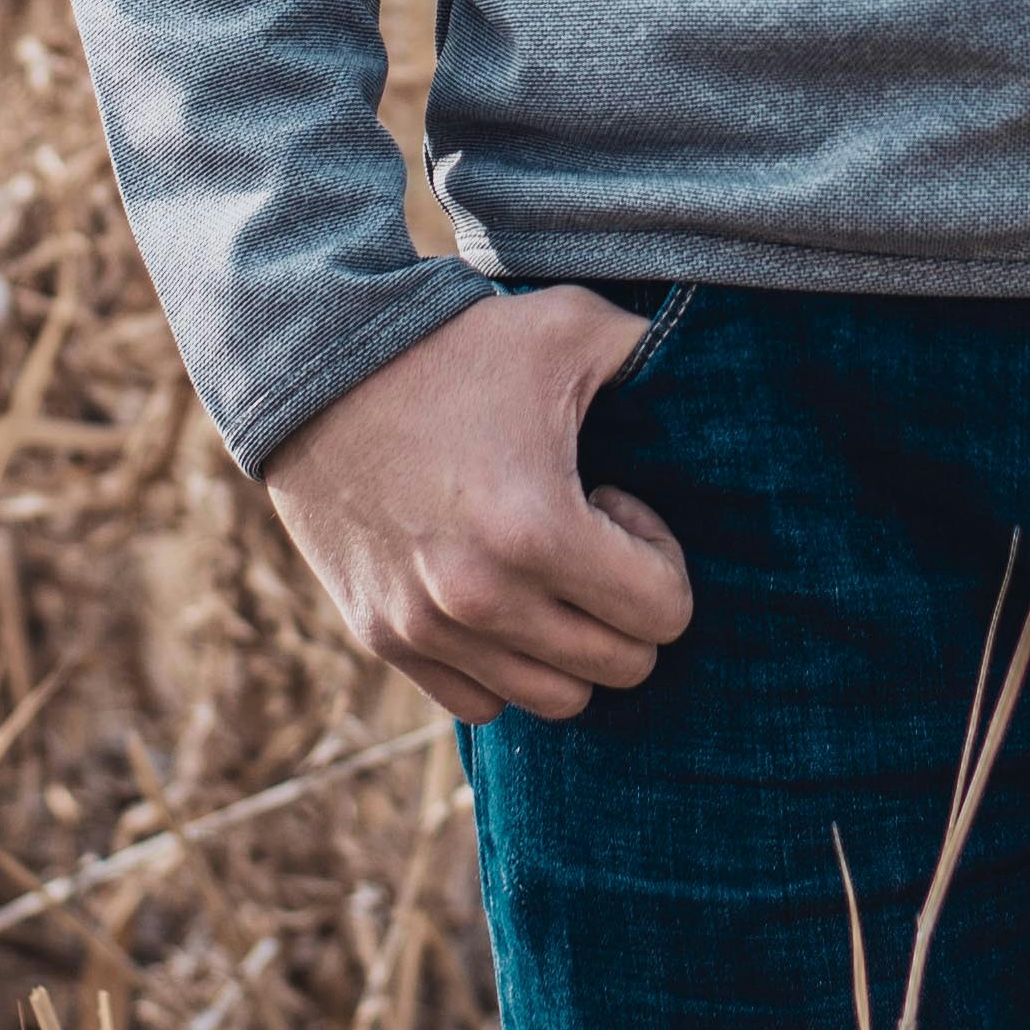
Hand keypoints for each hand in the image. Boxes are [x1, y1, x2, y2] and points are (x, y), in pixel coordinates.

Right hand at [266, 292, 693, 722]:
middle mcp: (482, 598)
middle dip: (627, 606)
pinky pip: (481, 705)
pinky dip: (506, 666)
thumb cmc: (456, 343)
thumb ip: (655, 349)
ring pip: (556, 700)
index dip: (660, 557)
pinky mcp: (383, 638)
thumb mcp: (570, 324)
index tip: (614, 502)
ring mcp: (427, 628)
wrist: (316, 364)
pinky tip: (495, 591)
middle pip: (621, 668)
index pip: (665, 614)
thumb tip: (714, 370)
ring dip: (571, 643)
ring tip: (541, 565)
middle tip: (587, 535)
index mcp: (539, 529)